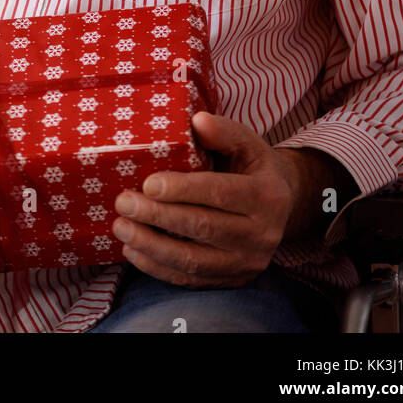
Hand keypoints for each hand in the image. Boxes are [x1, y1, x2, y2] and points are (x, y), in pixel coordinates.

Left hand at [111, 112, 317, 287]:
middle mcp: (262, 234)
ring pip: (194, 260)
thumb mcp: (246, 142)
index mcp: (267, 196)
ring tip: (121, 227)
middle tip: (123, 203)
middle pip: (204, 228)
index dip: (183, 190)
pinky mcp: (233, 281)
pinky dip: (159, 268)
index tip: (148, 184)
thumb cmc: (252, 166)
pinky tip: (133, 250)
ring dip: (152, 245)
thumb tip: (197, 121)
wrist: (281, 205)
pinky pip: (191, 279)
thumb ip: (223, 131)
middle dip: (158, 216)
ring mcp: (248, 263)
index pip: (220, 193)